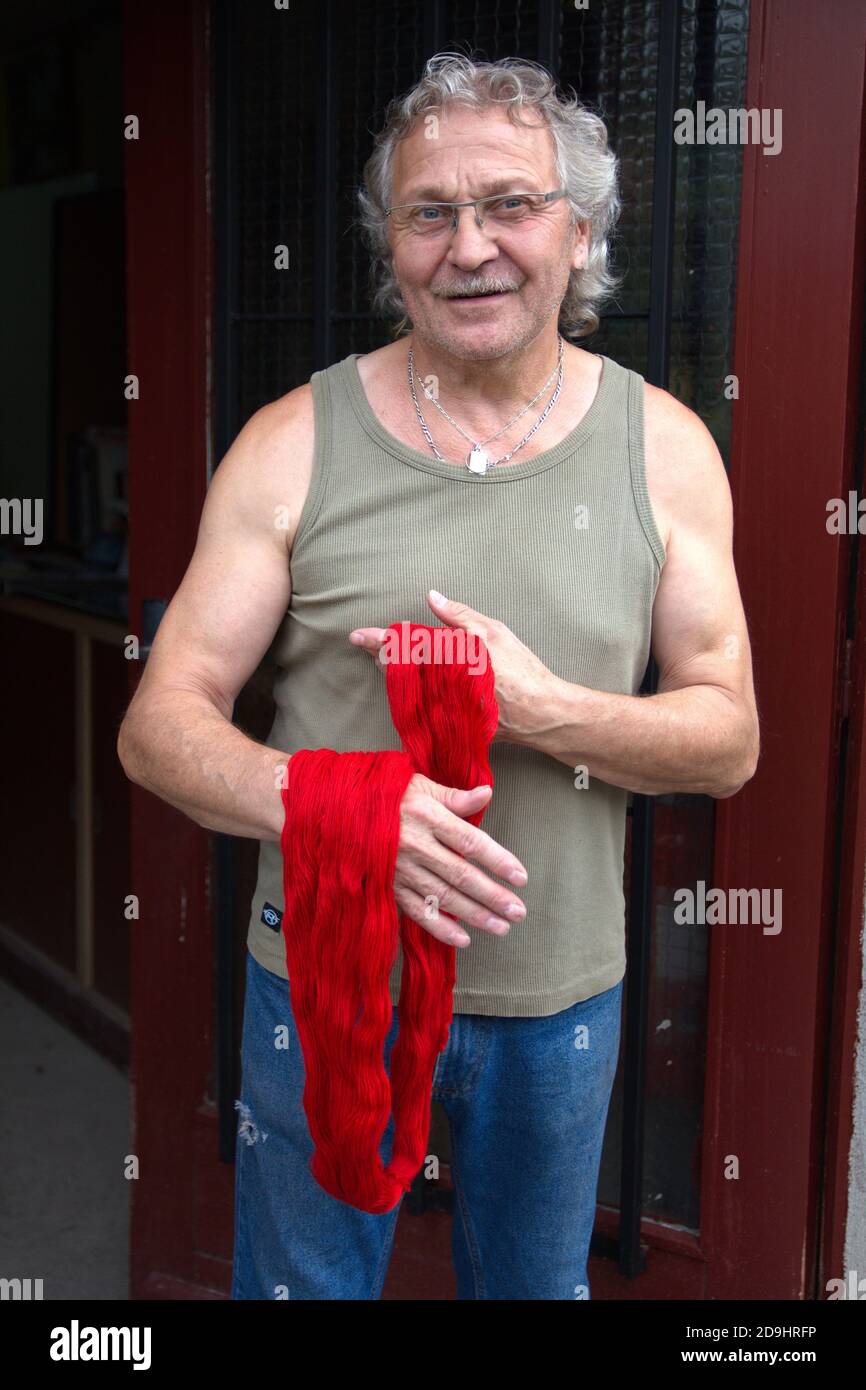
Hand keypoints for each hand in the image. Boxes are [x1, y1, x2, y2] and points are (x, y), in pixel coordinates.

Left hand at [348, 589, 557, 744]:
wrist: (542, 713)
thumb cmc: (522, 670)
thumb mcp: (494, 632)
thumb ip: (460, 616)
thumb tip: (432, 598)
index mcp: (447, 659)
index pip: (403, 646)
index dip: (378, 640)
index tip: (357, 635)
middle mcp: (440, 686)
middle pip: (400, 671)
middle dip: (385, 657)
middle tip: (374, 645)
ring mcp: (444, 708)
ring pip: (408, 689)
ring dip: (398, 675)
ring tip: (389, 661)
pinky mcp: (450, 723)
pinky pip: (424, 706)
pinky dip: (416, 693)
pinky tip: (415, 685)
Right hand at [394, 773, 527, 946]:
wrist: (338, 811)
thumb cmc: (387, 795)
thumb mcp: (420, 786)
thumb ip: (454, 797)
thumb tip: (487, 793)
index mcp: (426, 815)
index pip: (470, 841)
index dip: (498, 860)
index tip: (520, 877)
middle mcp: (415, 845)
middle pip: (461, 875)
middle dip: (492, 896)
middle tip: (518, 912)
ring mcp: (400, 869)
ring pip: (442, 896)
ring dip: (474, 915)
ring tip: (502, 927)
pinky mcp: (388, 886)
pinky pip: (416, 911)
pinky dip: (440, 927)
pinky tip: (464, 940)